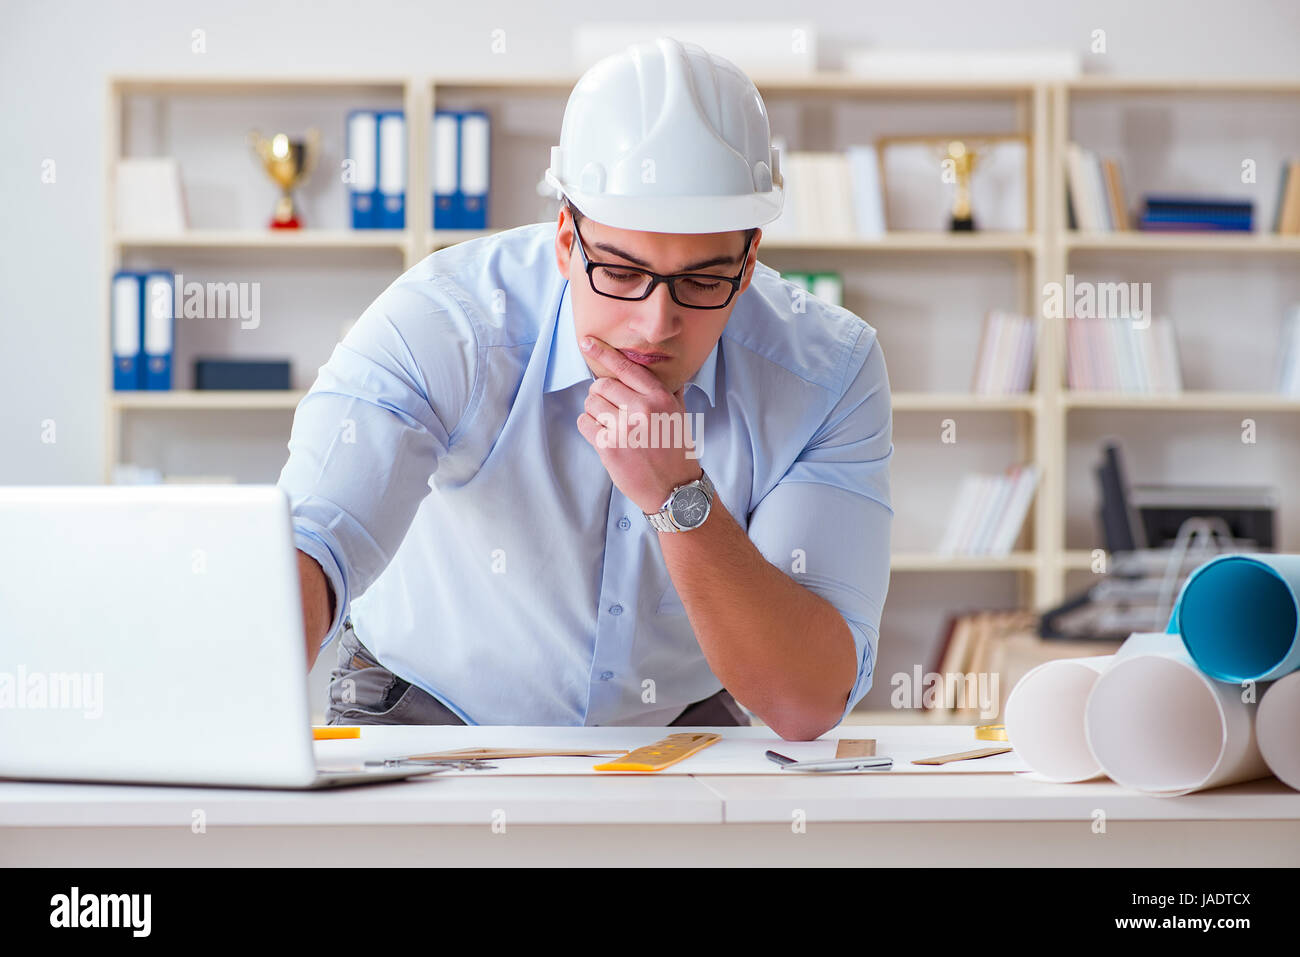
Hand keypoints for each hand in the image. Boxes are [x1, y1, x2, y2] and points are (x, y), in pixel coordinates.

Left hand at [575, 335, 702, 513]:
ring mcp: (624, 428)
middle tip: (608, 406)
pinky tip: (602, 436)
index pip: (626, 368)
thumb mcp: (680, 417)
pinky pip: (585, 424)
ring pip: (591, 403)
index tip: (587, 342)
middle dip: (600, 393)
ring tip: (608, 423)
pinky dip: (589, 427)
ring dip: (594, 411)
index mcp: (660, 398)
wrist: (675, 490)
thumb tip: (666, 373)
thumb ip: (670, 393)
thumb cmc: (677, 453)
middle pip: (603, 385)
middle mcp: (642, 410)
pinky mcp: (609, 447)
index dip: (603, 353)